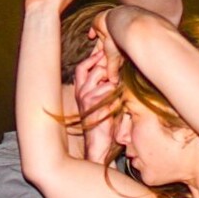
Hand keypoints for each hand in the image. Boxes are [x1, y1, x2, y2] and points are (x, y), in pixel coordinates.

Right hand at [73, 43, 119, 158]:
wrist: (98, 143)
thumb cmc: (103, 124)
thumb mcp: (102, 103)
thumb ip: (104, 88)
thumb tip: (114, 73)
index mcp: (80, 90)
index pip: (82, 67)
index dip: (93, 58)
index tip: (104, 54)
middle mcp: (80, 91)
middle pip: (94, 68)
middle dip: (106, 67)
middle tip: (117, 71)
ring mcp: (85, 96)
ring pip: (102, 77)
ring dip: (114, 84)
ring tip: (118, 94)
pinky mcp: (93, 102)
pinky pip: (108, 89)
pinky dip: (116, 95)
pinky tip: (117, 105)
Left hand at [88, 9, 124, 86]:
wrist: (117, 23)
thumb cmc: (117, 41)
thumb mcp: (114, 59)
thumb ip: (113, 70)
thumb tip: (115, 83)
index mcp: (115, 51)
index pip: (108, 61)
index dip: (104, 67)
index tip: (100, 75)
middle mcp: (110, 43)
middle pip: (102, 54)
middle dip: (98, 61)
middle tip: (91, 70)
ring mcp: (105, 34)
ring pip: (98, 45)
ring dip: (95, 51)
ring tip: (89, 60)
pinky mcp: (98, 26)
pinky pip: (94, 29)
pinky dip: (92, 33)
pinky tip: (89, 36)